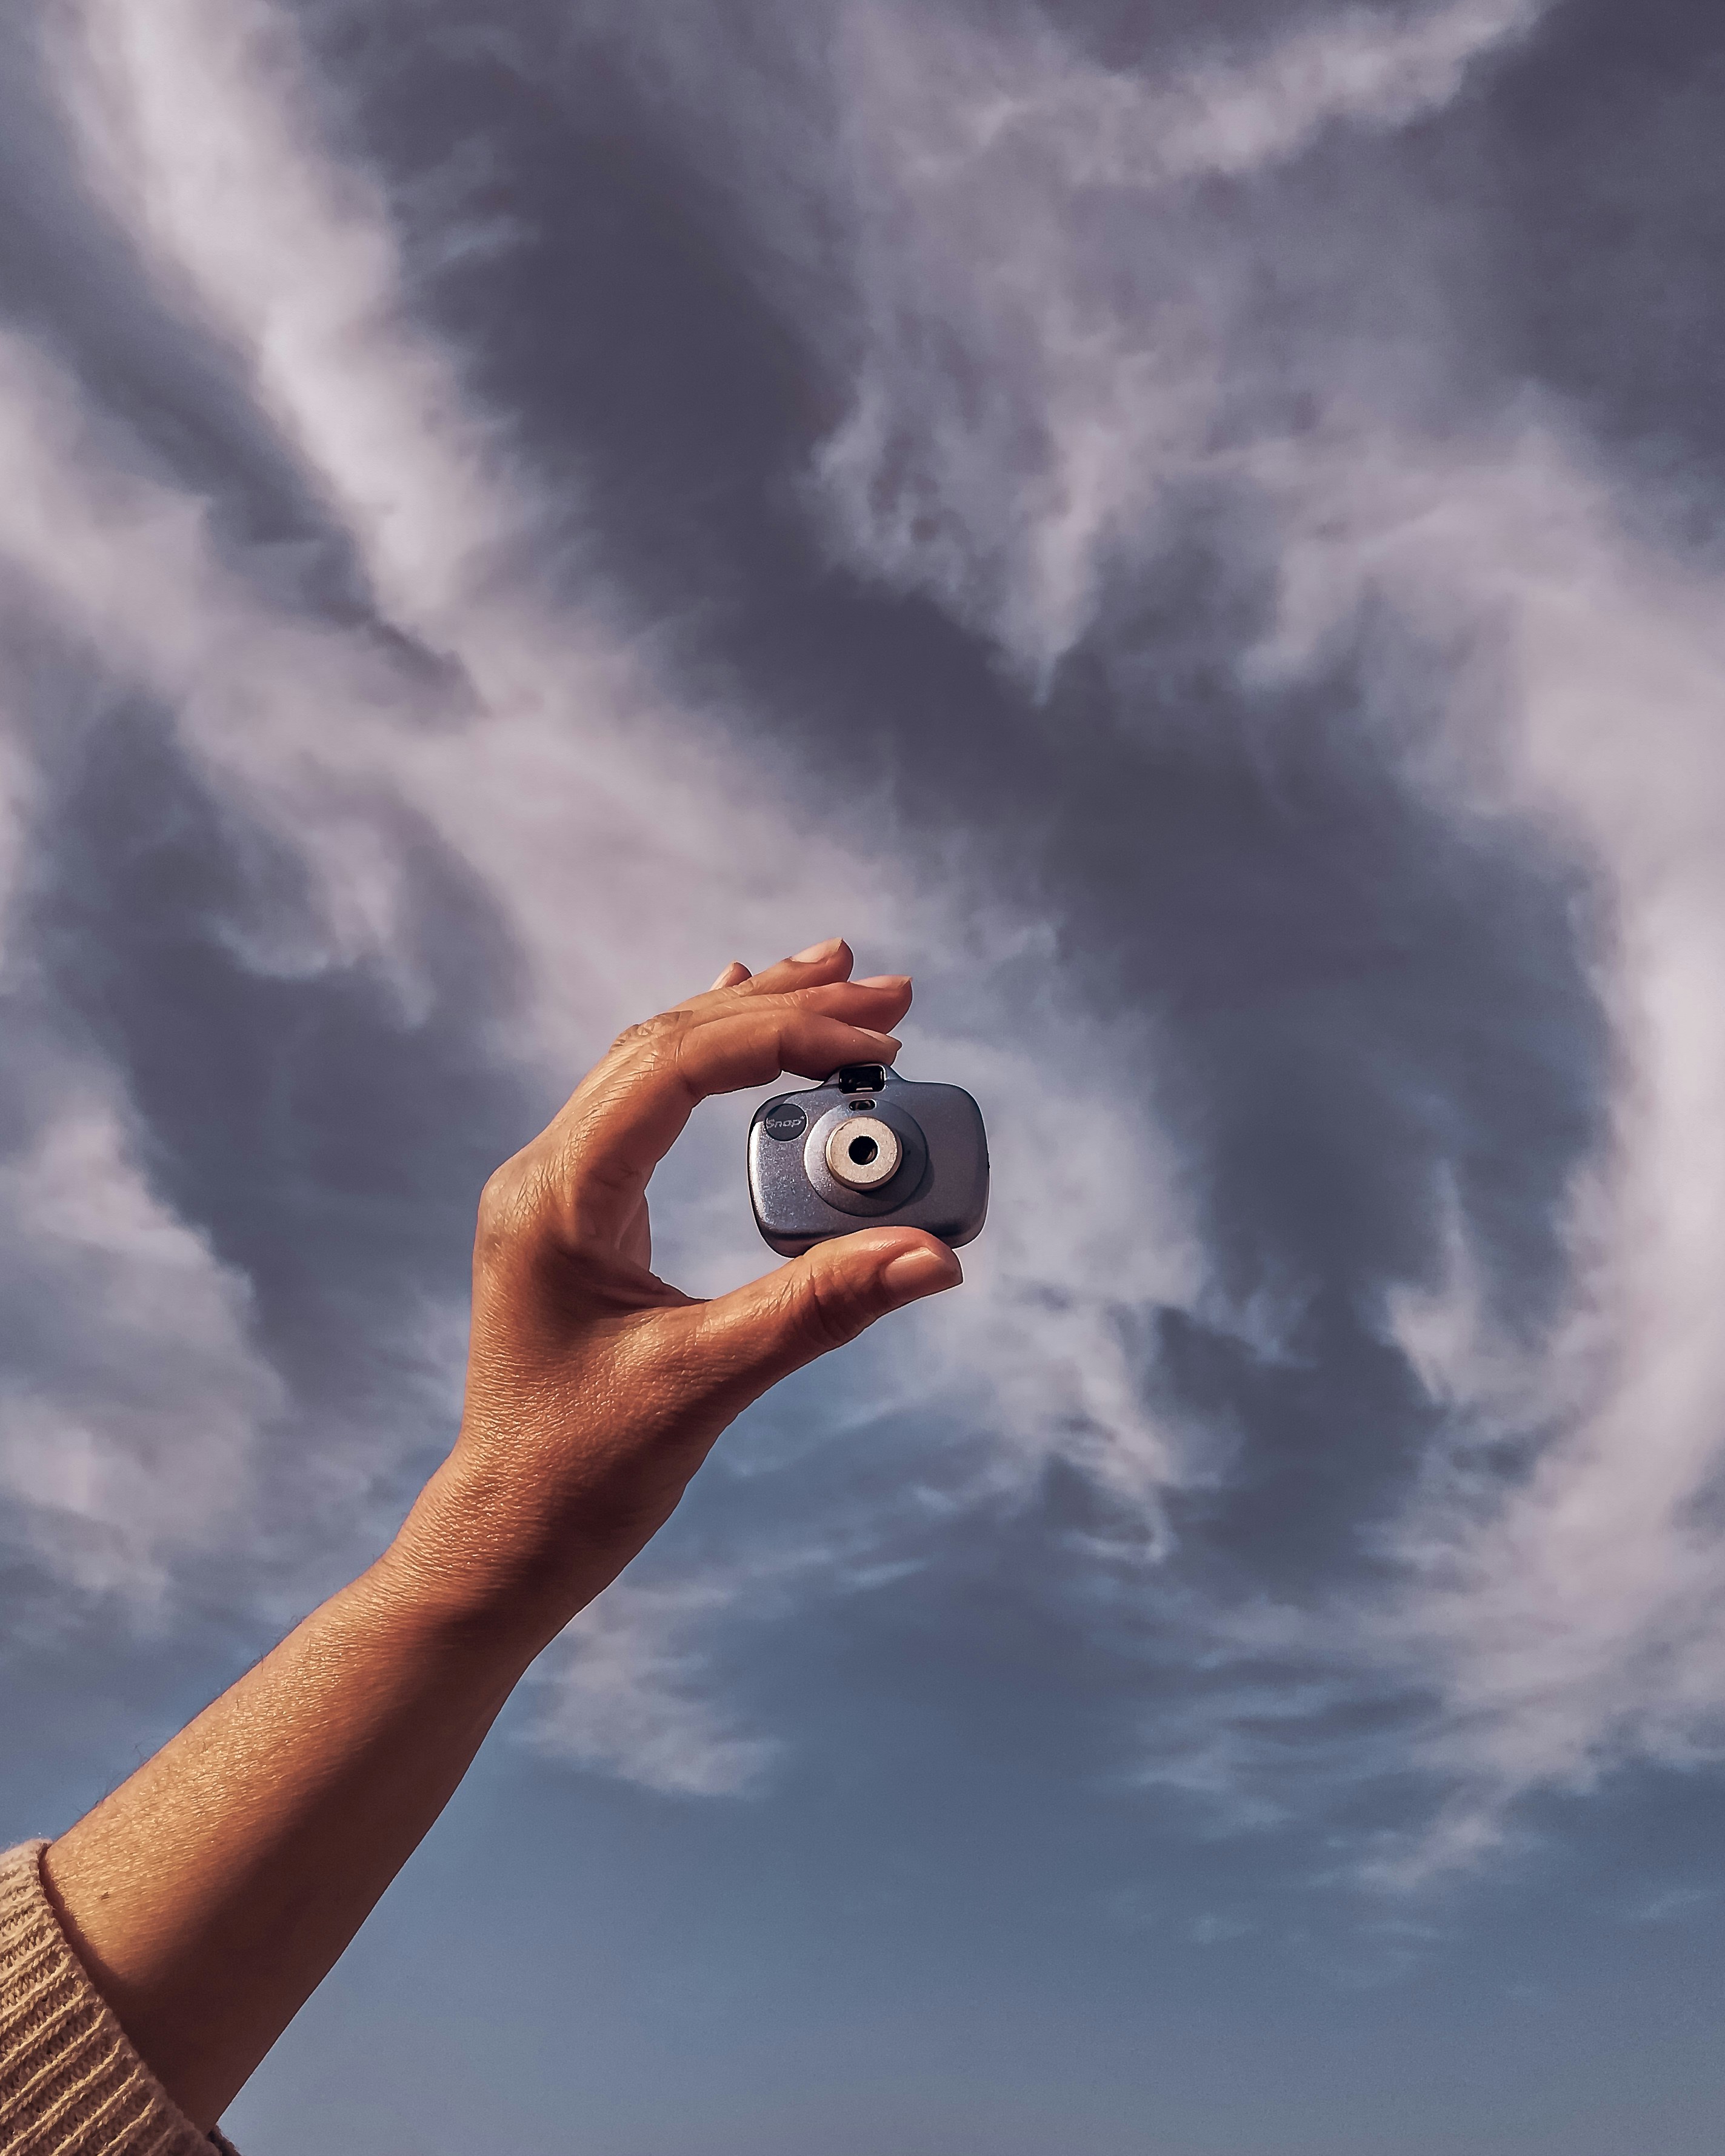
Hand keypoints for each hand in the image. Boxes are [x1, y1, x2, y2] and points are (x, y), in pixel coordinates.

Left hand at [392, 937, 962, 1649]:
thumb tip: (933, 1256)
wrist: (504, 1540)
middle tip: (888, 993)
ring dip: (751, 1021)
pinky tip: (737, 1016)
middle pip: (668, 1043)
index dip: (784, 1039)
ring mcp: (556, 1192)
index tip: (875, 1045)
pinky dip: (708, 1060)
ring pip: (656, 1063)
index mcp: (556, 1198)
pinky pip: (645, 1104)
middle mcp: (545, 1175)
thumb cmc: (579, 1475)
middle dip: (783, 1008)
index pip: (676, 1066)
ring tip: (838, 980)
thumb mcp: (707, 1384)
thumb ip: (818, 1308)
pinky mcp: (579, 1217)